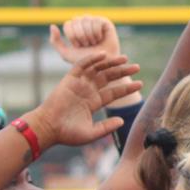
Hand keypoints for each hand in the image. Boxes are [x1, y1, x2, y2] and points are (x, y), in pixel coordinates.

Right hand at [25, 53, 140, 150]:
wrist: (48, 128)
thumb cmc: (67, 133)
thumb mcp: (91, 133)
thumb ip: (106, 127)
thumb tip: (122, 120)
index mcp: (93, 102)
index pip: (114, 92)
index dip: (126, 88)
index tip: (140, 83)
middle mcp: (88, 91)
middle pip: (108, 77)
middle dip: (122, 71)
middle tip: (136, 67)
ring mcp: (79, 84)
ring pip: (97, 69)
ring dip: (110, 63)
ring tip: (124, 58)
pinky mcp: (69, 79)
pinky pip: (81, 66)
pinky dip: (91, 59)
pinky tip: (103, 55)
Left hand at [48, 15, 121, 66]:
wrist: (104, 65)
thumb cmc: (86, 60)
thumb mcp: (66, 54)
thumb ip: (55, 42)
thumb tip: (52, 25)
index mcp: (73, 28)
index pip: (68, 25)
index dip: (73, 37)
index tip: (79, 46)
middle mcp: (82, 22)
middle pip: (76, 21)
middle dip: (81, 36)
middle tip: (88, 45)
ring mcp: (93, 21)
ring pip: (86, 20)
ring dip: (89, 36)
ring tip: (94, 43)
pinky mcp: (104, 21)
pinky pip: (96, 21)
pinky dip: (97, 33)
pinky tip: (100, 38)